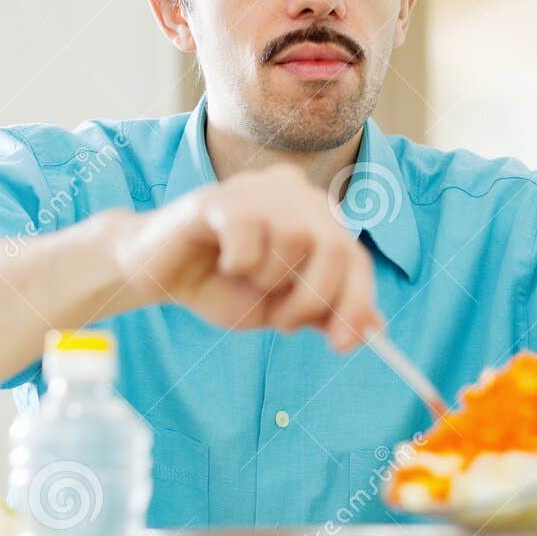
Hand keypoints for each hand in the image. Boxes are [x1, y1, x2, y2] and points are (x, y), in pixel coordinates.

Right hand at [108, 164, 383, 350]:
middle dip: (312, 299)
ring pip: (295, 241)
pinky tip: (222, 262)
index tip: (342, 346)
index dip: (356, 304)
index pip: (356, 257)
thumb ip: (325, 312)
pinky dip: (239, 264)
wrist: (161, 275)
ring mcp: (257, 189)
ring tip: (244, 281)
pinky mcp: (219, 196)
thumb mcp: (280, 308)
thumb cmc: (222, 286)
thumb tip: (375, 328)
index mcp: (315, 215)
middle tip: (282, 322)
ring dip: (269, 282)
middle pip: (335, 248)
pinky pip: (250, 236)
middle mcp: (293, 191)